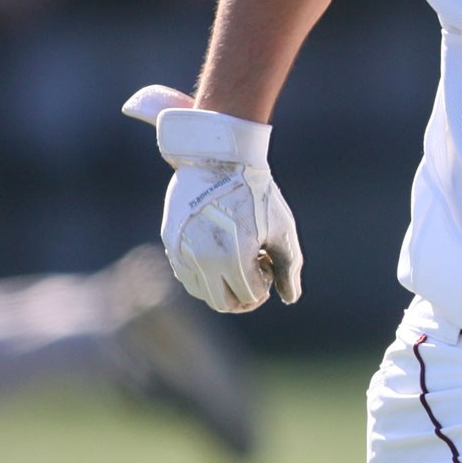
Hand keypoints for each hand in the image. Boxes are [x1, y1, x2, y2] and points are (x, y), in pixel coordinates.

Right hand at [122, 85, 303, 312]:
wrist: (219, 159)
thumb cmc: (256, 194)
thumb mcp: (282, 229)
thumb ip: (289, 267)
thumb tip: (290, 298)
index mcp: (231, 258)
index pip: (250, 296)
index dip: (265, 284)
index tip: (267, 260)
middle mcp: (202, 260)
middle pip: (222, 303)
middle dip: (243, 294)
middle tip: (254, 270)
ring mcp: (181, 252)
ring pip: (201, 292)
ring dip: (222, 284)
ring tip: (236, 256)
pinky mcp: (171, 241)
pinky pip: (186, 274)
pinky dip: (204, 272)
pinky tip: (219, 250)